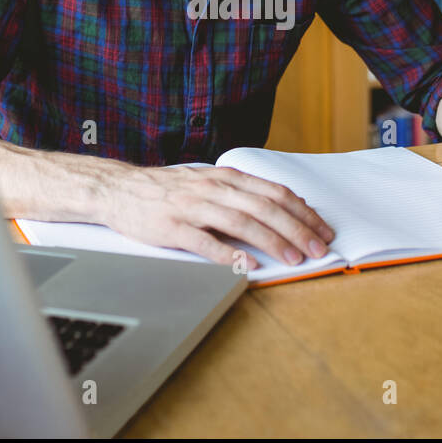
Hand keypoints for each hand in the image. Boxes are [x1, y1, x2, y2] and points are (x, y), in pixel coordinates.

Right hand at [103, 165, 335, 271]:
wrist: (119, 188)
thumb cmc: (168, 190)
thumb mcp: (209, 182)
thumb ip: (242, 194)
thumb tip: (283, 208)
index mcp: (225, 177)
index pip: (274, 193)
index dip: (302, 212)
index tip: (322, 231)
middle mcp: (213, 188)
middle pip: (264, 207)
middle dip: (296, 230)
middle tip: (317, 249)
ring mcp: (192, 207)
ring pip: (240, 222)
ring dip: (271, 241)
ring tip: (292, 259)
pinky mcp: (172, 227)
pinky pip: (204, 241)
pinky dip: (227, 253)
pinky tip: (246, 264)